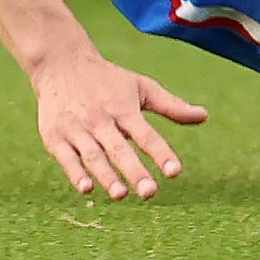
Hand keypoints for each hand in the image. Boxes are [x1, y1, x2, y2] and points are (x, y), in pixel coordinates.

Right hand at [31, 49, 206, 199]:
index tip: (175, 172)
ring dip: (106, 176)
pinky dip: (75, 173)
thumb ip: (171, 106)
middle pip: (119, 148)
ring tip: (121, 195)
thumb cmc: (108, 80)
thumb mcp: (141, 87)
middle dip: (134, 170)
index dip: (161, 153)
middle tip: (150, 193)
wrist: (61, 63)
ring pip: (93, 155)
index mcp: (124, 108)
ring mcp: (77, 128)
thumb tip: (205, 116)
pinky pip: (66, 157)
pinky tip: (86, 189)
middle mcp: (101, 118)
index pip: (146, 134)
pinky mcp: (55, 136)